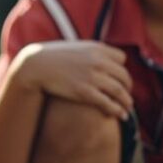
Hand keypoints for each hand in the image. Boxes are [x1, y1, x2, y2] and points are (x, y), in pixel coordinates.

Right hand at [17, 40, 133, 118]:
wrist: (36, 65)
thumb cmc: (52, 56)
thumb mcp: (75, 47)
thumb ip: (90, 52)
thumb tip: (100, 59)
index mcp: (97, 48)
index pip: (121, 59)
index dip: (121, 69)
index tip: (119, 78)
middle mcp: (98, 61)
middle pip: (124, 76)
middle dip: (127, 88)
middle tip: (126, 96)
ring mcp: (92, 77)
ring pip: (119, 91)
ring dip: (126, 101)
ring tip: (127, 108)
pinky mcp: (85, 92)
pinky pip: (108, 103)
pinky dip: (117, 110)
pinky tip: (120, 115)